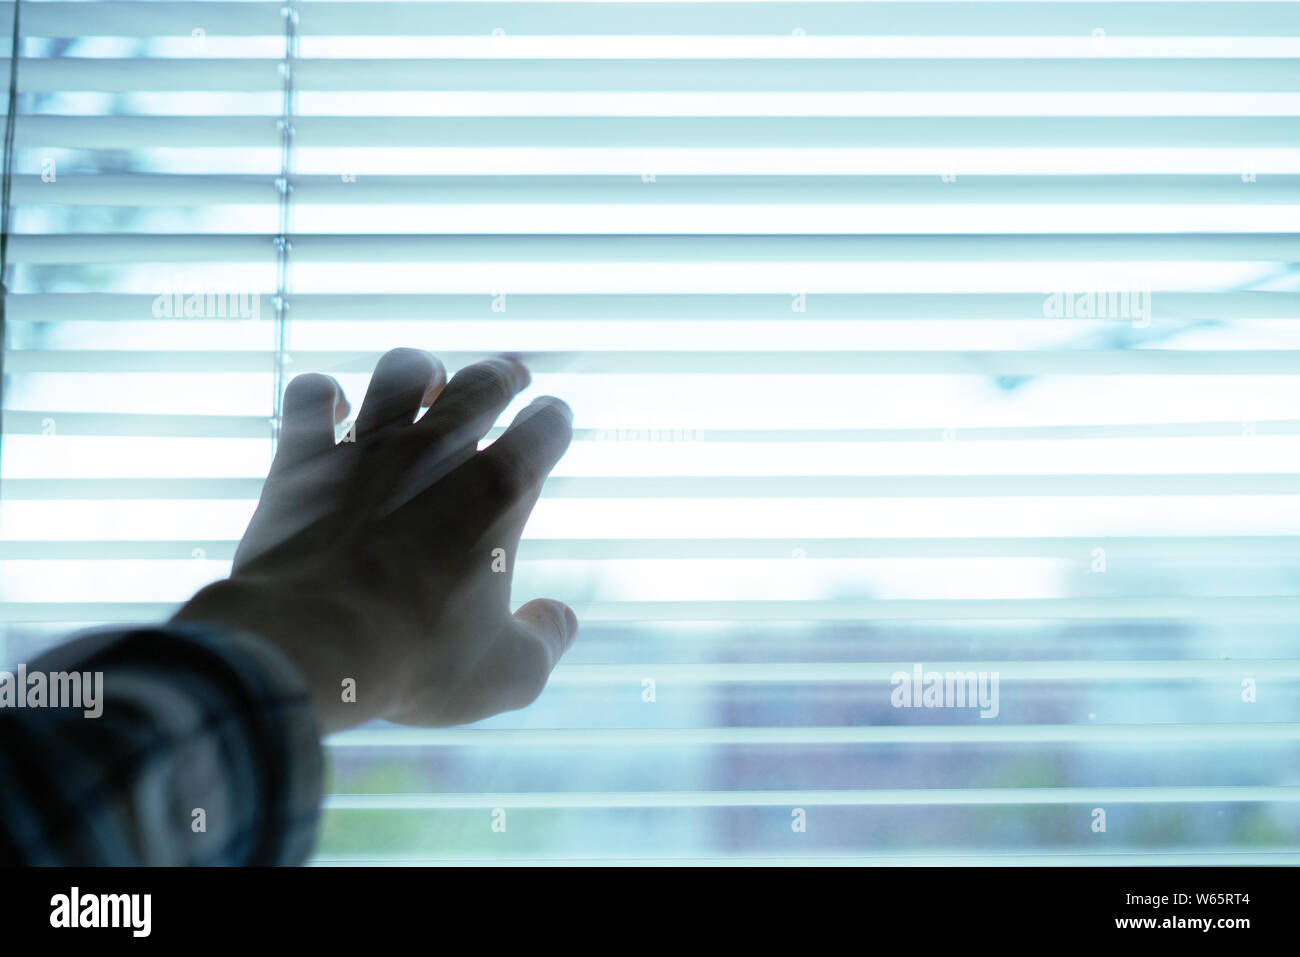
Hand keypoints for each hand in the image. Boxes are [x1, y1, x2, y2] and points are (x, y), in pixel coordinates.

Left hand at [173, 348, 577, 733]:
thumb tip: (560, 618)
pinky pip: (310, 397)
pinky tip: (332, 407)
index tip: (553, 424)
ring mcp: (368, 450)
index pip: (547, 428)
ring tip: (428, 379)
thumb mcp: (508, 676)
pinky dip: (322, 394)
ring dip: (421, 369)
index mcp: (501, 494)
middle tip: (512, 375)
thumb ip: (547, 641)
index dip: (555, 422)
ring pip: (402, 371)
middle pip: (483, 382)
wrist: (310, 646)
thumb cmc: (416, 661)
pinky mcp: (303, 460)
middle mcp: (439, 454)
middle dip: (504, 375)